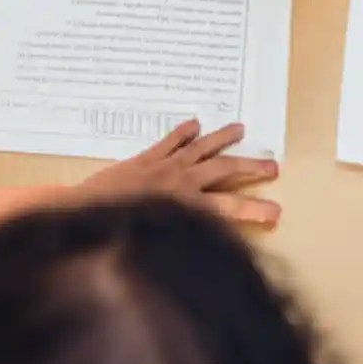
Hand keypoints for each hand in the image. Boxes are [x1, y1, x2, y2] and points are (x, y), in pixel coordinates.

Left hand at [81, 120, 280, 224]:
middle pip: (223, 169)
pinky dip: (182, 131)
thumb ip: (184, 234)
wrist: (85, 211)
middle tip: (273, 166)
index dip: (255, 209)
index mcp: (184, 206)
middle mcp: (179, 182)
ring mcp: (163, 167)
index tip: (276, 211)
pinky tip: (194, 123)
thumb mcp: (156, 238)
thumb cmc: (119, 230)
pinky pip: (169, 141)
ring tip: (239, 128)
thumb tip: (210, 240)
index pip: (229, 208)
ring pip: (200, 148)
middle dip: (250, 166)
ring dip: (221, 138)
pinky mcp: (144, 159)